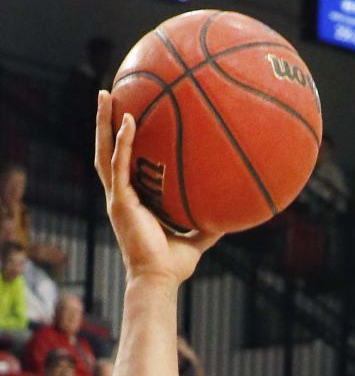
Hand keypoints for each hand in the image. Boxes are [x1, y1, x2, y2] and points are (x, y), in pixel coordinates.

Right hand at [95, 91, 217, 286]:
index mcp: (132, 201)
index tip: (126, 116)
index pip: (122, 164)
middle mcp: (120, 195)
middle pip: (106, 151)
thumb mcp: (195, 239)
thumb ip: (209, 224)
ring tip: (106, 95)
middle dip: (104, 122)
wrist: (158, 280)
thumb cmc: (173, 266)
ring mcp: (117, 198)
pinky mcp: (120, 202)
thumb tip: (232, 214)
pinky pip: (119, 165)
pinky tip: (128, 120)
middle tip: (108, 95)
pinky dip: (122, 142)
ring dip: (103, 123)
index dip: (121, 141)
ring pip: (104, 152)